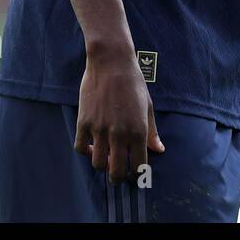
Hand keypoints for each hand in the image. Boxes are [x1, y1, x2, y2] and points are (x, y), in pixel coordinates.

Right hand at [74, 49, 164, 182]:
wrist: (111, 62)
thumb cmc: (133, 82)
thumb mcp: (147, 106)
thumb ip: (152, 131)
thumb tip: (158, 150)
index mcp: (138, 131)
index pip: (138, 167)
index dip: (137, 175)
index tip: (135, 174)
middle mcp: (119, 134)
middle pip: (116, 172)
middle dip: (118, 178)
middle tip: (118, 175)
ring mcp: (99, 129)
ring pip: (97, 163)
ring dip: (101, 165)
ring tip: (105, 159)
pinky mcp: (83, 122)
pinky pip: (80, 148)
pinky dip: (86, 151)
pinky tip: (92, 146)